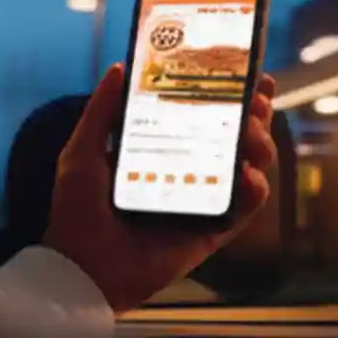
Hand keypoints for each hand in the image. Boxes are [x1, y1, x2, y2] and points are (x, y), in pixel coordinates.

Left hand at [43, 64, 277, 312]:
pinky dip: (255, 191)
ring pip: (248, 166)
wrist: (83, 269)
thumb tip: (119, 67)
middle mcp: (188, 171)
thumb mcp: (82, 153)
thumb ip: (100, 112)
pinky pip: (243, 209)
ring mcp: (203, 201)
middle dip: (254, 114)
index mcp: (162, 149)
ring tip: (252, 134)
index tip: (248, 73)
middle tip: (257, 100)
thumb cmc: (78, 211)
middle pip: (235, 136)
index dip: (230, 94)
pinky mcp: (212, 232)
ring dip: (259, 145)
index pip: (204, 115)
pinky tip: (250, 176)